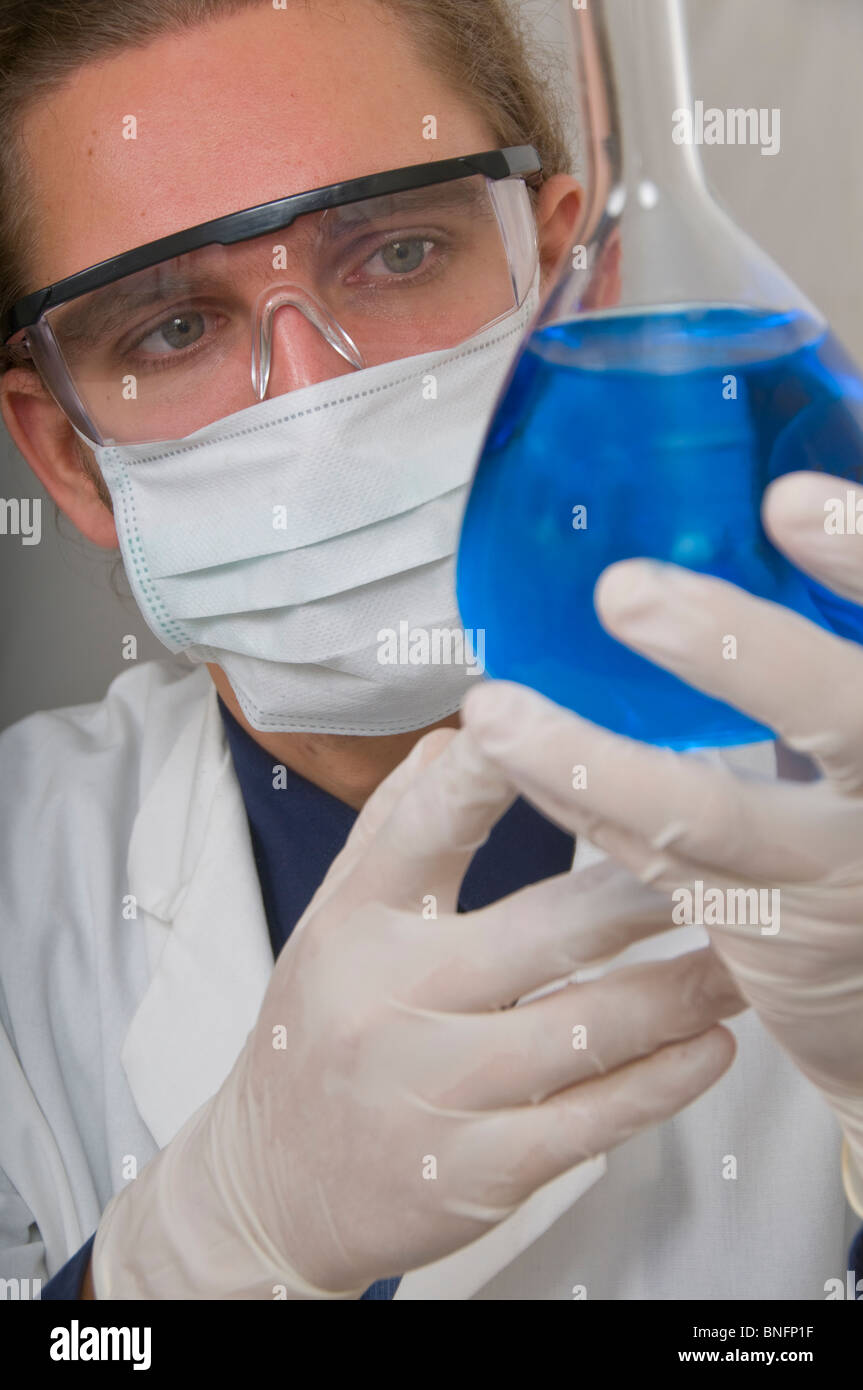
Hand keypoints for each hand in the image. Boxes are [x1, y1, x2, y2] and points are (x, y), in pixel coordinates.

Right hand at [91, 713, 742, 1298]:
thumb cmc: (312, 1038)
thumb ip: (391, 827)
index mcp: (355, 924)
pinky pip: (591, 1119)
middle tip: (723, 860)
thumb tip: (451, 739)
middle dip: (646, 895)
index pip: (422, 831)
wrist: (267, 1193)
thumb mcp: (331, 923)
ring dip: (682, 991)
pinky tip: (712, 1046)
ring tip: (740, 958)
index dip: (490, 774)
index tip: (557, 725)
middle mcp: (390, 1000)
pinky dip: (665, 1082)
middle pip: (544, 932)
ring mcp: (434, 1091)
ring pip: (587, 1029)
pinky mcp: (476, 1170)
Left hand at [461, 470, 862, 1210]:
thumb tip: (779, 491)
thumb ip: (833, 626)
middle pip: (840, 719)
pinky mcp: (765, 938)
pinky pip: (654, 861)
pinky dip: (581, 803)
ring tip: (494, 710)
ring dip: (590, 760)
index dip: (862, 556)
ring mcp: (833, 882)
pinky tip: (514, 755)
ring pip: (709, 819)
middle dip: (734, 652)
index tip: (786, 500)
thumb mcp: (859, 713)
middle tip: (622, 593)